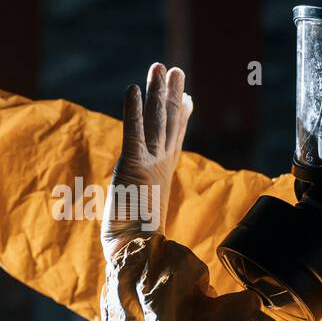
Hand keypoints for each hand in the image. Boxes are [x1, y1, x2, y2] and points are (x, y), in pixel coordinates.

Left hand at [101, 62, 191, 260]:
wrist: (137, 253)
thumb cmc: (138, 240)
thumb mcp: (146, 213)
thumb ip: (149, 198)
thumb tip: (156, 192)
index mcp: (164, 173)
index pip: (175, 137)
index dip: (180, 115)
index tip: (188, 97)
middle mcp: (160, 164)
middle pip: (169, 121)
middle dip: (171, 94)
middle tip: (175, 70)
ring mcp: (149, 162)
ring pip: (155, 120)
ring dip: (157, 92)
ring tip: (160, 67)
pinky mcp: (133, 165)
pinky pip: (133, 131)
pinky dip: (133, 109)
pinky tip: (133, 88)